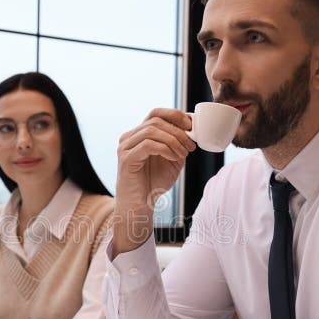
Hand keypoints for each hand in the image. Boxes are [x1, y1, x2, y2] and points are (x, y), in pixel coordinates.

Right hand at [114, 108, 195, 252]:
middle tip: (191, 145)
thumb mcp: (173, 160)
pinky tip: (173, 158)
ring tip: (183, 154)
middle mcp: (129, 137)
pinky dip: (165, 149)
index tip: (191, 126)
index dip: (175, 115)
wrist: (140, 206)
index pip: (156, 113)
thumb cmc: (154, 184)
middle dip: (178, 130)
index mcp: (140, 134)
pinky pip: (148, 145)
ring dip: (173, 140)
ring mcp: (125, 147)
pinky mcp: (126, 158)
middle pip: (155, 119)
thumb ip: (179, 143)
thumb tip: (193, 129)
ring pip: (151, 130)